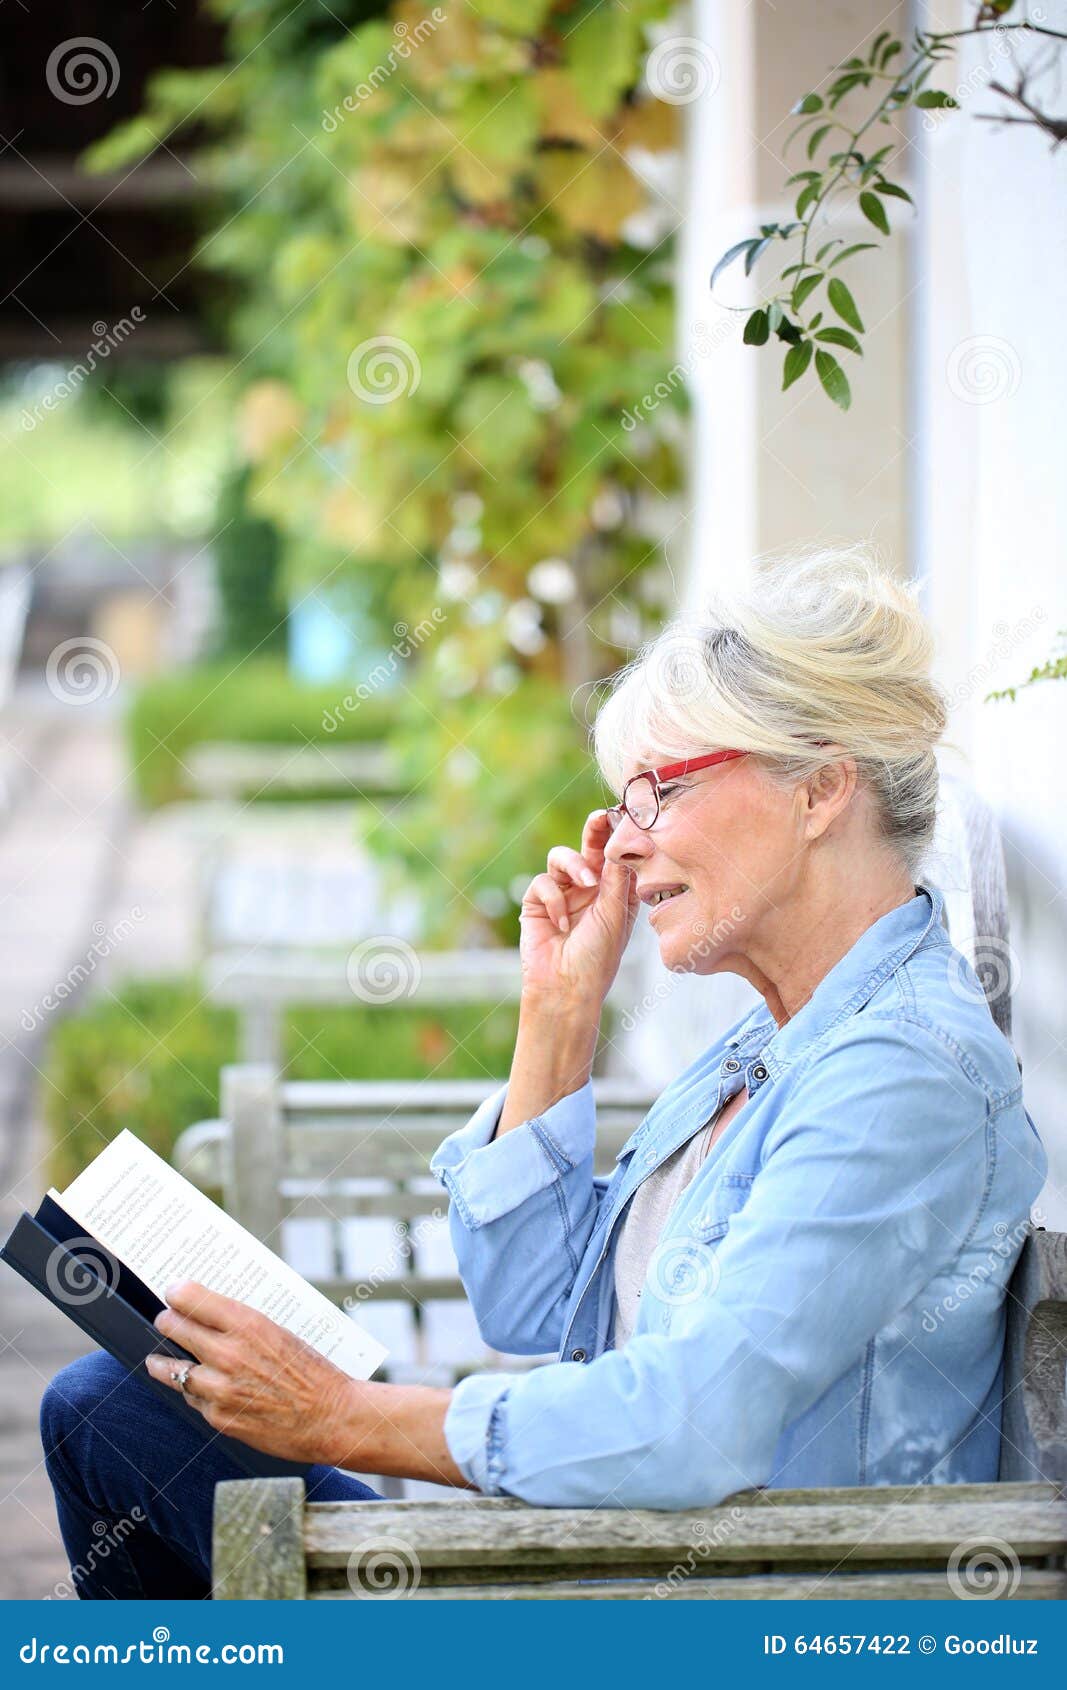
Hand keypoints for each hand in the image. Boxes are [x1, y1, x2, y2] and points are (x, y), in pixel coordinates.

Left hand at [144, 1281, 353, 1465]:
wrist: (329, 1417)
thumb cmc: (311, 1372)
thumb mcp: (280, 1332)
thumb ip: (242, 1324)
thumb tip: (209, 1313)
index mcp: (247, 1324)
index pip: (191, 1298)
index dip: (177, 1293)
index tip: (173, 1293)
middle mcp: (227, 1354)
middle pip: (173, 1327)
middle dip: (167, 1321)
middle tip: (166, 1320)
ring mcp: (219, 1388)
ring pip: (171, 1369)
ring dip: (164, 1362)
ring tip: (158, 1360)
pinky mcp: (217, 1417)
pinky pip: (192, 1398)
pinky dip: (192, 1391)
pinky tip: (196, 1387)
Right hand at [517, 808, 638, 1007]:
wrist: (566, 988)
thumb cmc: (598, 957)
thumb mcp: (614, 913)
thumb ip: (616, 876)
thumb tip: (624, 839)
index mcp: (614, 892)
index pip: (617, 856)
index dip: (619, 836)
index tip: (626, 817)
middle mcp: (589, 889)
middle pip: (590, 848)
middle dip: (595, 830)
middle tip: (600, 817)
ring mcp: (562, 893)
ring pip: (562, 858)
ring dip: (574, 865)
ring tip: (587, 882)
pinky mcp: (537, 902)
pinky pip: (543, 883)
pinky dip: (554, 900)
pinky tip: (561, 924)